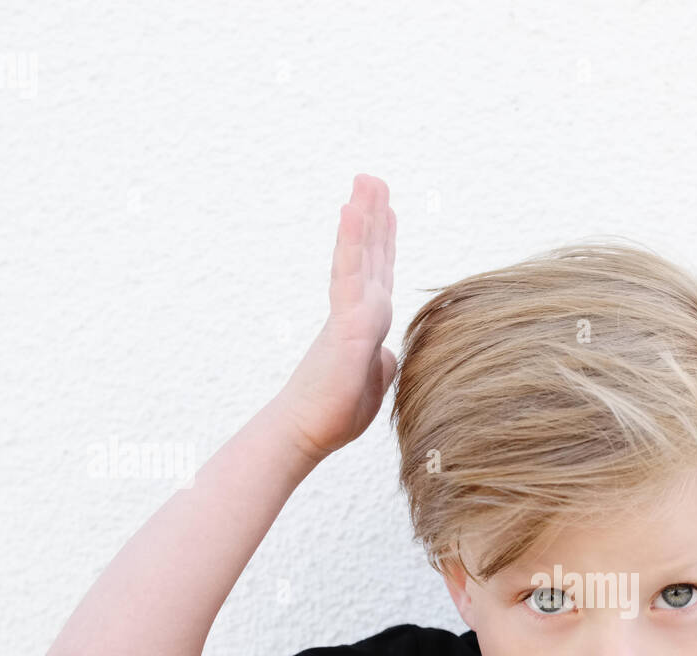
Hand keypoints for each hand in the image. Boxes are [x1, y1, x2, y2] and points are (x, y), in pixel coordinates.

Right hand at [281, 173, 396, 459]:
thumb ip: (381, 364)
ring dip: (362, 216)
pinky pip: (351, 274)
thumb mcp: (371, 385)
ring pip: (358, 257)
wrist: (306, 434)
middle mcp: (356, 313)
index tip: (386, 213)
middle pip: (368, 256)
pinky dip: (352, 241)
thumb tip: (389, 353)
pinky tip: (353, 212)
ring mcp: (350, 314)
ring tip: (365, 180)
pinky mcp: (346, 323)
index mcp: (365, 326)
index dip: (381, 243)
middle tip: (374, 180)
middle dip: (372, 218)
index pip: (376, 276)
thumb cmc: (332, 415)